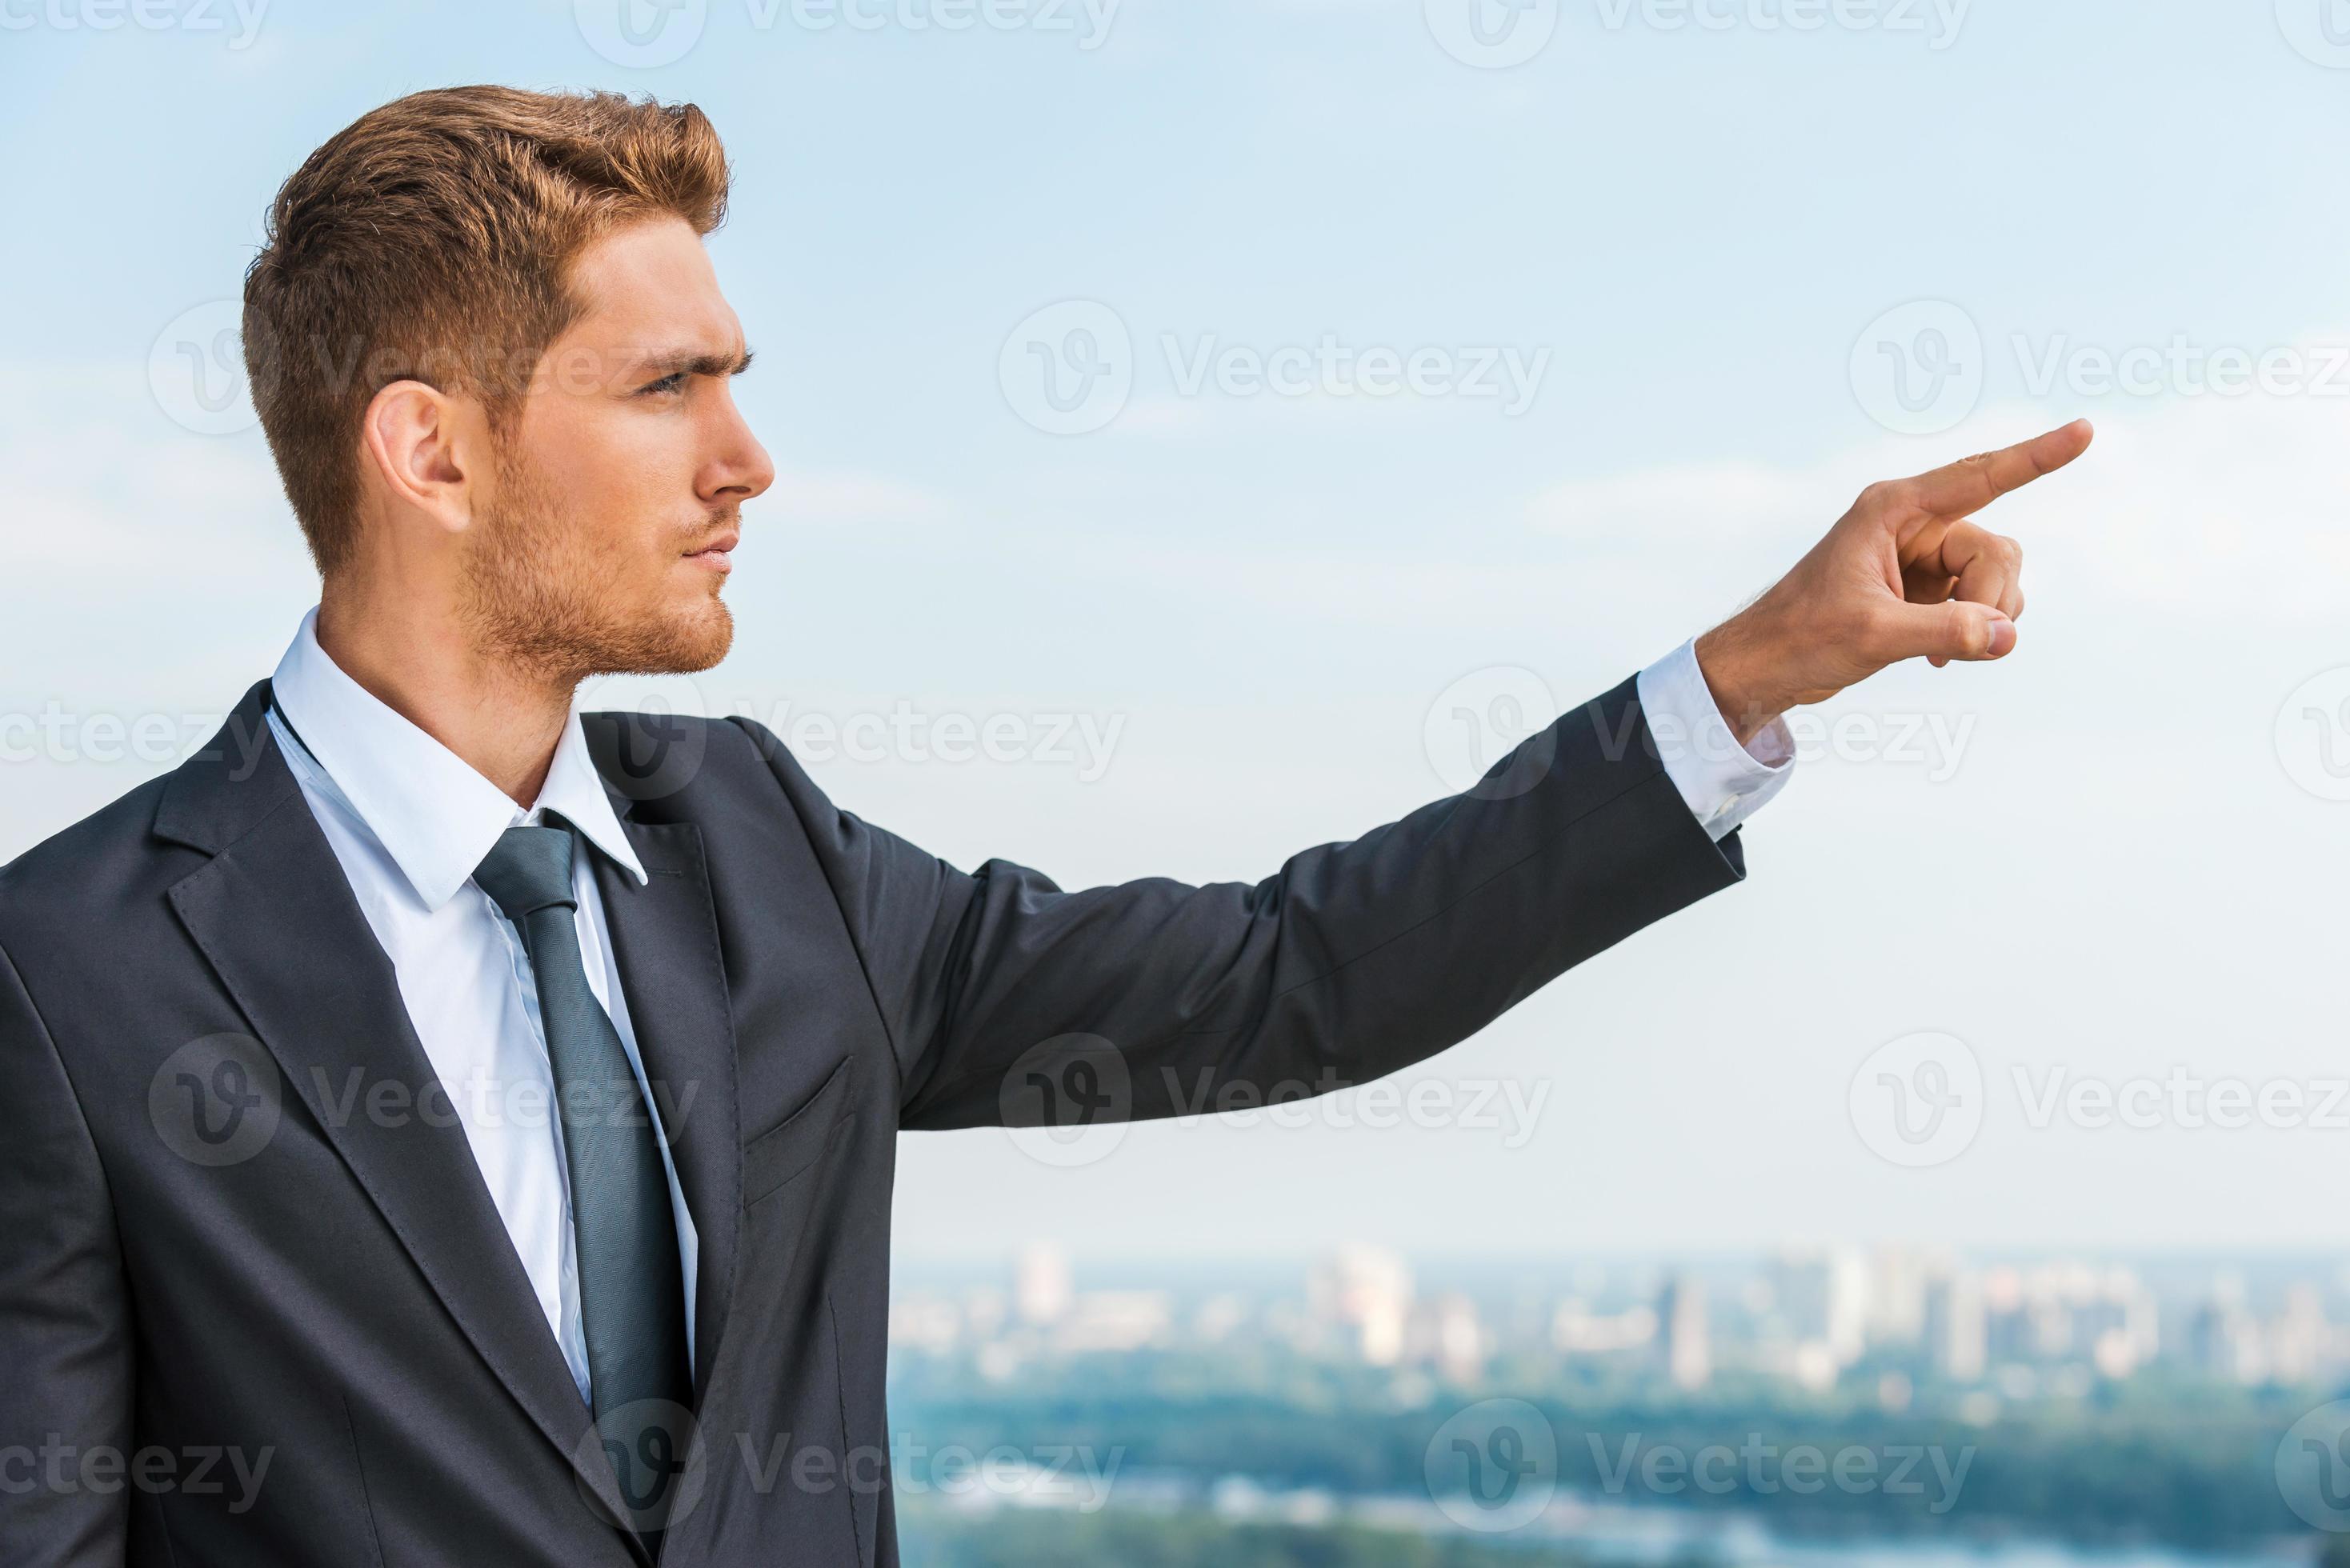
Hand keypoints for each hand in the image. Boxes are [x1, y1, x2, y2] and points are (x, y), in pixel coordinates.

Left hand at [1694, 419, 2093, 745]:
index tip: (2085, 431)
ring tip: (1940, 653)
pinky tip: (1935, 656)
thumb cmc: (1803, 638)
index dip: (2036, 456)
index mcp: (1893, 510)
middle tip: (1961, 643)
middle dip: (1993, 599)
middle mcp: (1912, 523)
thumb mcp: (1874, 635)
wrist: (1767, 666)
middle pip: (1997, 549)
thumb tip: (2007, 635)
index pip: (1980, 477)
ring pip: (1996, 576)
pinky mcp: (1925, 587)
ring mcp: (1921, 556)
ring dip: (1986, 618)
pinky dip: (1973, 629)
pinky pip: (1980, 600)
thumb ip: (1945, 630)